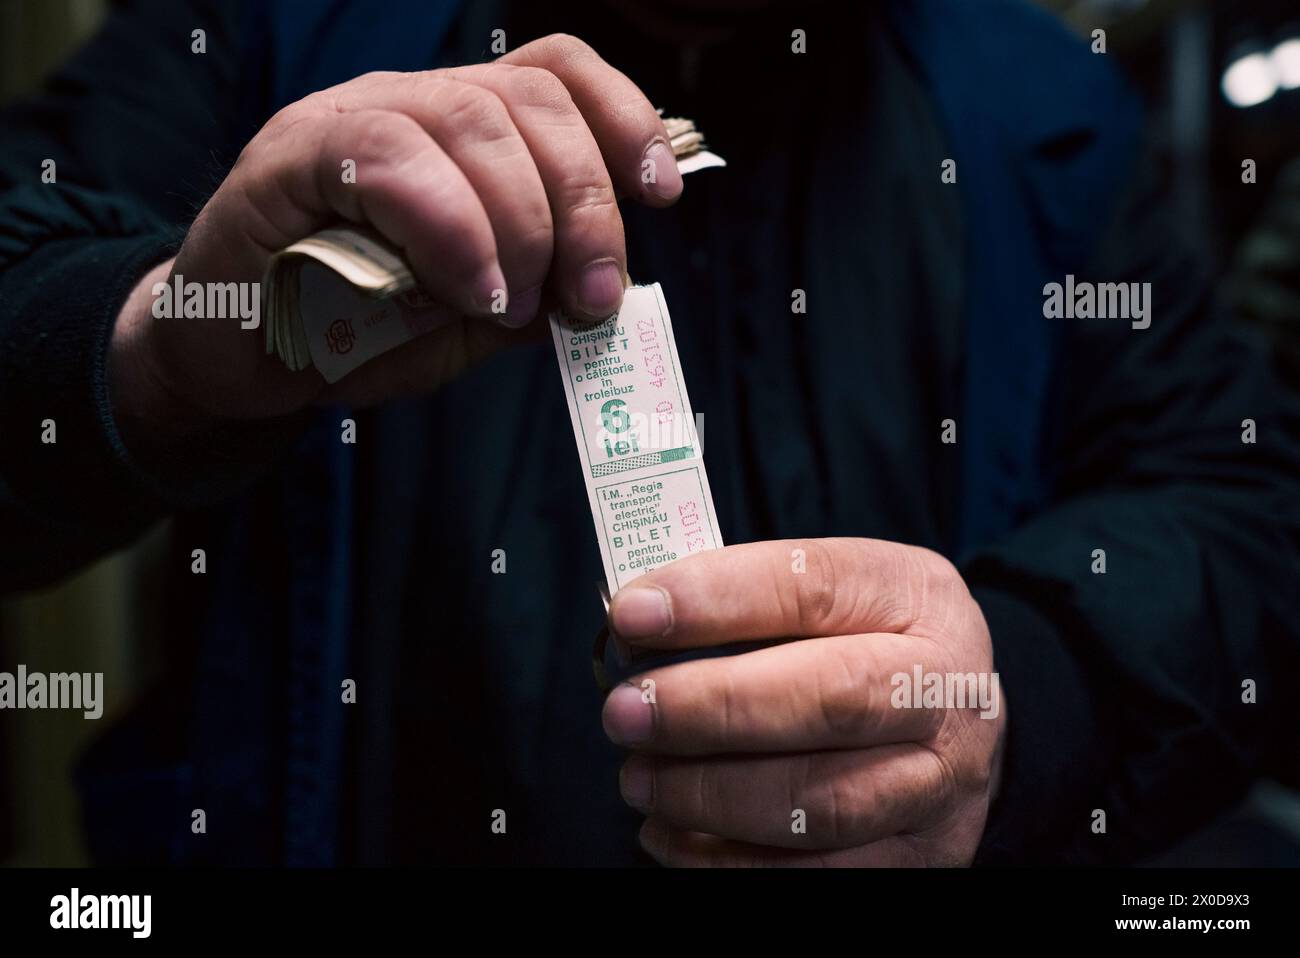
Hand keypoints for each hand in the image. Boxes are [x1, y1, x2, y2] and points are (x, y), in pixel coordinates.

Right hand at [110, 34, 680, 438]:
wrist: (239, 360)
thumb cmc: (355, 332)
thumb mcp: (470, 319)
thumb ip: (535, 292)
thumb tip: (605, 286)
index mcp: (465, 129)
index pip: (559, 74)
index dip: (624, 121)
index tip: (662, 195)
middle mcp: (412, 103)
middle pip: (531, 101)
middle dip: (586, 204)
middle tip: (591, 297)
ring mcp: (348, 118)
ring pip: (470, 117)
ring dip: (522, 220)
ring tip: (515, 304)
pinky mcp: (289, 155)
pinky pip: (388, 156)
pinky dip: (450, 226)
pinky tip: (471, 289)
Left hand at [601, 538, 1007, 866]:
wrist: (956, 728)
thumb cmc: (863, 646)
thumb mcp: (832, 597)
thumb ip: (747, 603)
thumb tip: (638, 628)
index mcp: (914, 597)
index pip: (814, 585)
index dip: (717, 598)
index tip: (633, 615)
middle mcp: (941, 690)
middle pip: (831, 698)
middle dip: (712, 707)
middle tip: (625, 712)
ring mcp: (938, 784)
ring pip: (824, 803)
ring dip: (710, 795)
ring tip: (638, 779)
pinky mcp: (917, 859)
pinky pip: (818, 876)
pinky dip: (729, 864)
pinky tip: (670, 835)